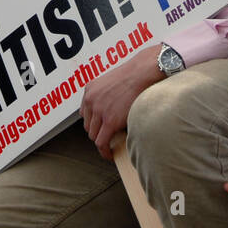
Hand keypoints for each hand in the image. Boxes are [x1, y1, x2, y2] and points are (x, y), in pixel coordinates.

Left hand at [79, 44, 162, 160]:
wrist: (143, 73)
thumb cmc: (134, 75)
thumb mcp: (112, 81)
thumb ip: (105, 94)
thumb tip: (111, 108)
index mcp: (90, 90)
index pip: (85, 113)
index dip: (93, 122)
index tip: (101, 127)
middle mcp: (91, 100)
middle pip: (88, 125)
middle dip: (97, 132)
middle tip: (108, 137)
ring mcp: (99, 111)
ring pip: (94, 135)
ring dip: (102, 141)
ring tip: (110, 146)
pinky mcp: (110, 121)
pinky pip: (101, 142)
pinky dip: (104, 151)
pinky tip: (109, 155)